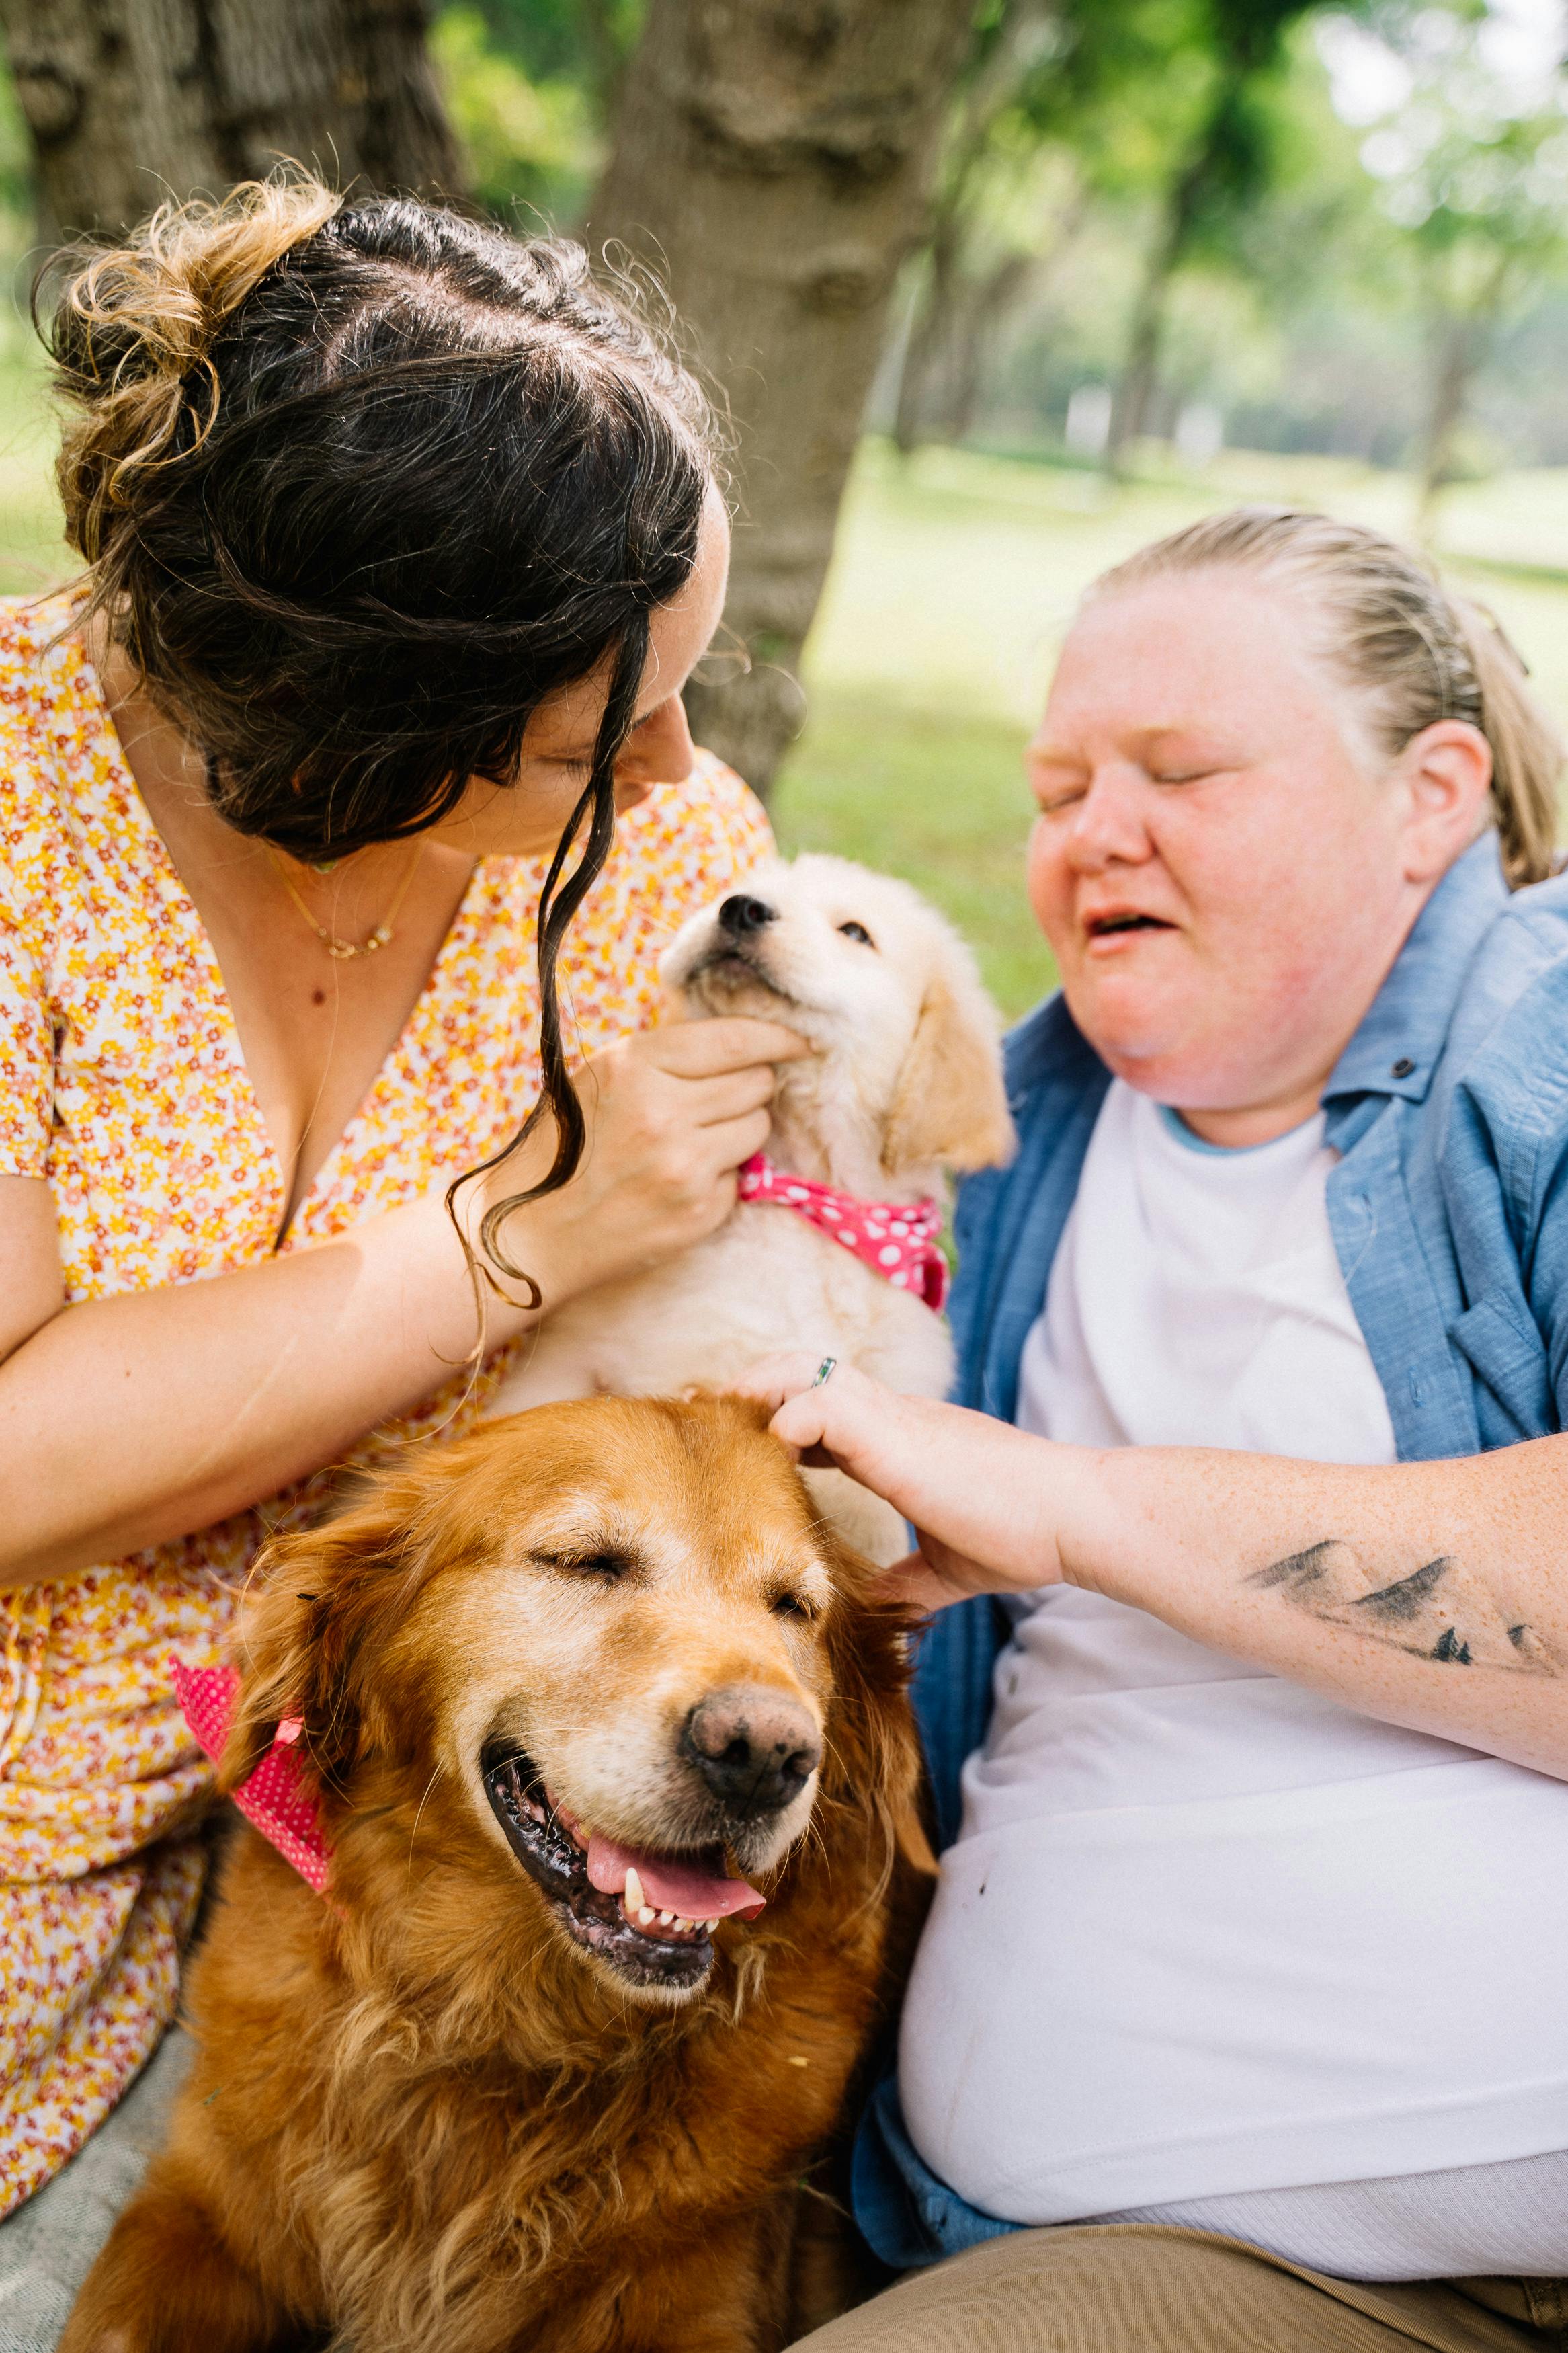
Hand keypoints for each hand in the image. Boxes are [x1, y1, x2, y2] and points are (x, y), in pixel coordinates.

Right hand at [479, 1019, 808, 1310]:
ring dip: (739, 1129)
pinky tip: (681, 1180)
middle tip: (716, 1101)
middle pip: (757, 1082)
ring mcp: (685, 1165)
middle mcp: (664, 1112)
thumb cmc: (566, 1147)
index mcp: (636, 1065)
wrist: (533, 1231)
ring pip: (758, 1126)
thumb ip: (665, 1055)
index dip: (778, 1037)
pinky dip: (722, 1174)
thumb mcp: (602, 1077)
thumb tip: (741, 1039)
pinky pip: (741, 1175)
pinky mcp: (700, 1210)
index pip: (737, 1040)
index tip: (800, 1041)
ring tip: (693, 1141)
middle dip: (749, 1086)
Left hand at [736, 1354, 1067, 1607]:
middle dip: (752, 1391)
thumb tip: (881, 1609)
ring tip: (725, 1435)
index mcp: (900, 1439)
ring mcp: (891, 1417)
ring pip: (801, 1371)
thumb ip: (909, 1579)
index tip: (745, 1452)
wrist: (1068, 1516)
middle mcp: (890, 1416)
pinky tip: (775, 1460)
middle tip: (713, 1426)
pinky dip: (786, 1425)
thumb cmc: (1022, 1535)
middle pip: (801, 1370)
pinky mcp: (893, 1434)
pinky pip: (816, 1405)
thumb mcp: (947, 1564)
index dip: (779, 1420)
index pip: (822, 1408)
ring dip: (758, 1397)